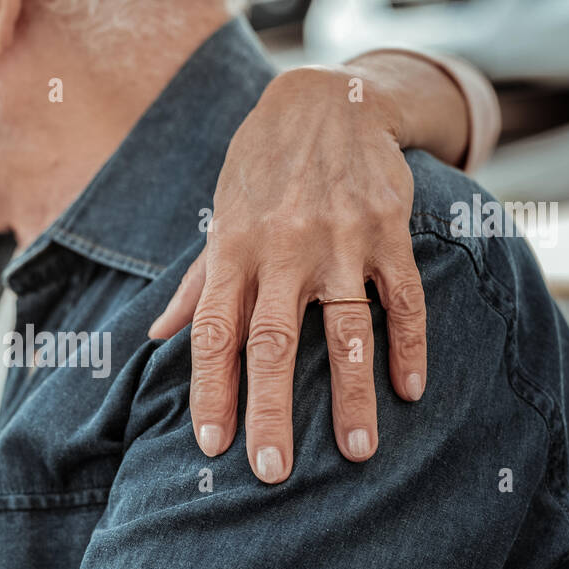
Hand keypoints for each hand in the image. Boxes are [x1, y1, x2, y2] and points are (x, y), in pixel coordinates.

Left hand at [149, 64, 426, 482]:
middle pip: (273, 342)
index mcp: (232, 250)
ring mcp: (339, 240)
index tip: (212, 446)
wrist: (326, 97)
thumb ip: (197, 282)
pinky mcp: (388, 229)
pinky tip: (411, 389)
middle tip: (272, 471)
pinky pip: (402, 296)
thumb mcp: (219, 216)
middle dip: (270, 412)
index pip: (213, 333)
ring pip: (346, 330)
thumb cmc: (260, 169)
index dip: (211, 391)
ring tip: (359, 452)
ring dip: (352, 395)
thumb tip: (158, 335)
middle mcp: (282, 249)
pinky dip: (409, 345)